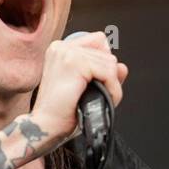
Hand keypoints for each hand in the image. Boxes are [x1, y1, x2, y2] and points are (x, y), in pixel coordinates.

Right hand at [30, 32, 128, 148]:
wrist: (45, 127)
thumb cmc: (60, 114)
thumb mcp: (85, 89)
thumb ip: (104, 74)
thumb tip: (122, 67)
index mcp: (60, 50)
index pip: (98, 41)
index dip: (104, 62)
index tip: (99, 82)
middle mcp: (61, 47)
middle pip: (106, 52)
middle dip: (109, 77)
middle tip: (100, 96)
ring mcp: (67, 53)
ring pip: (110, 62)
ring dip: (112, 86)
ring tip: (100, 100)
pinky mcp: (75, 63)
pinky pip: (108, 72)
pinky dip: (112, 89)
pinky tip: (104, 100)